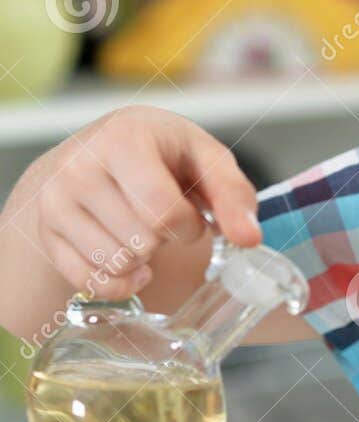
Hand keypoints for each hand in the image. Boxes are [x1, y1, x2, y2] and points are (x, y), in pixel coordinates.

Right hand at [12, 105, 260, 301]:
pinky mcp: (45, 232)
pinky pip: (90, 282)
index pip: (163, 213)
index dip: (189, 225)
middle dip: (165, 240)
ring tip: (143, 230)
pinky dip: (119, 282)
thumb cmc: (162, 153)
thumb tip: (250, 239)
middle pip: (141, 242)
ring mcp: (55, 201)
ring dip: (144, 260)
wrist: (98, 149)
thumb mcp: (205, 159)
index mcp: (123, 138)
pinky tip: (129, 259)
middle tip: (161, 218)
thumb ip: (234, 195)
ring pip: (116, 264)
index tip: (190, 212)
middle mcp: (79, 167)